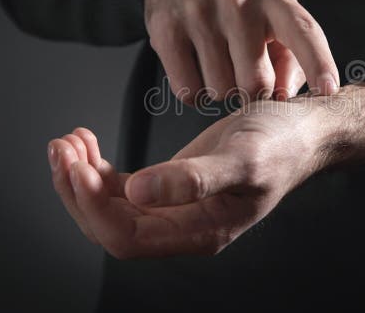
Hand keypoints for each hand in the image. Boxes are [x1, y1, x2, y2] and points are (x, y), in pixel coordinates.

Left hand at [46, 83, 364, 258]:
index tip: (75, 166)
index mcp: (200, 231)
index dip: (94, 207)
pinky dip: (98, 168)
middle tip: (62, 146)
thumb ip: (194, 180)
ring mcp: (175, 208)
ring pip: (111, 207)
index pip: (127, 236)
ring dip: (82, 178)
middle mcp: (183, 226)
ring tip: (69, 140)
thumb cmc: (281, 143)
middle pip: (110, 225)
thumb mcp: (244, 158)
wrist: (303, 127)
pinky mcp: (172, 184)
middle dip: (77, 190)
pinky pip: (122, 188)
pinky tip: (88, 143)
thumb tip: (136, 194)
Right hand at [144, 0, 339, 104]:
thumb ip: (290, 60)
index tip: (330, 90)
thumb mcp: (271, 18)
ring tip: (218, 62)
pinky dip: (194, 91)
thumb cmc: (238, 6)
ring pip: (220, 91)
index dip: (318, 62)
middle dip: (253, 91)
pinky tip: (195, 68)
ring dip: (221, 89)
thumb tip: (282, 98)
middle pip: (255, 82)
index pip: (302, 30)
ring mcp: (198, 12)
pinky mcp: (166, 28)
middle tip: (244, 72)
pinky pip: (188, 91)